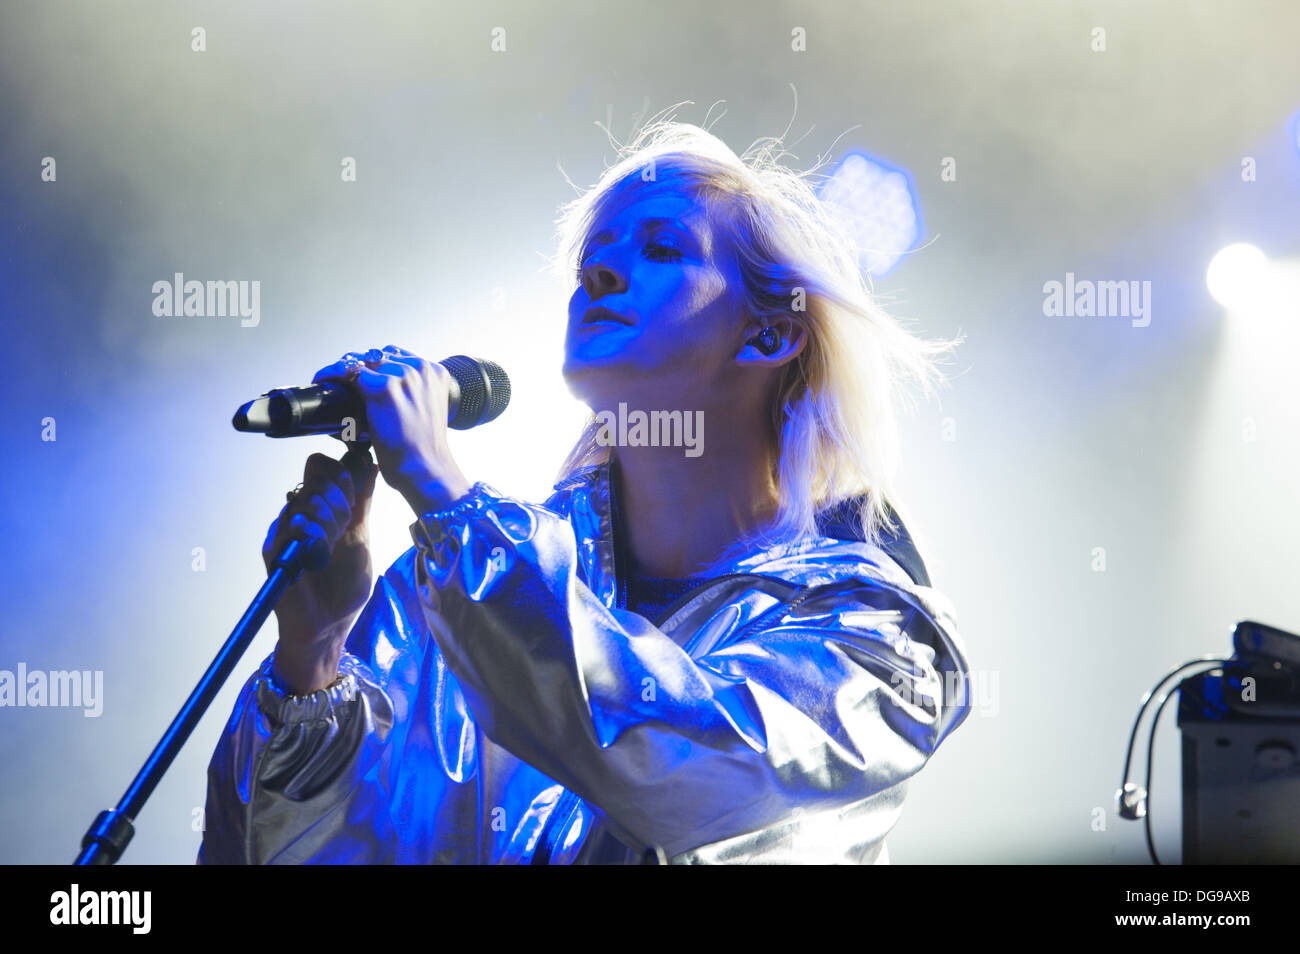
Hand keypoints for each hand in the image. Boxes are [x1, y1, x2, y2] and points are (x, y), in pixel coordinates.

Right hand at [262, 449, 377, 692]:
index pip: (322, 469)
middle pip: (316, 481)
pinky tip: (320, 553)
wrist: (329, 625)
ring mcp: (286, 532)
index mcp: (322, 510)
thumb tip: (372, 468)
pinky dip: (313, 536)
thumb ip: (363, 504)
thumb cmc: (345, 588)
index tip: (353, 497)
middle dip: (339, 502)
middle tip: (344, 527)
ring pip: (306, 501)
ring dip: (328, 522)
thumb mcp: (361, 539)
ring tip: (332, 545)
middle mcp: (301, 516)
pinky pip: (291, 526)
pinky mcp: (275, 550)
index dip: (341, 477)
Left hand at [313, 346, 472, 516]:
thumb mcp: (425, 412)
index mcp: (436, 373)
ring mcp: (403, 376)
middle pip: (379, 356)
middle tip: (344, 384)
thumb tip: (379, 389)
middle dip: (360, 369)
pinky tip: (323, 381)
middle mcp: (421, 368)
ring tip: (330, 381)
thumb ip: (412, 394)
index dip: (378, 367)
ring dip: (345, 371)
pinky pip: (349, 373)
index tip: (364, 379)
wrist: (425, 468)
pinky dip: (333, 376)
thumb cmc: (423, 449)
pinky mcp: (384, 387)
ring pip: (362, 362)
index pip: (398, 356)